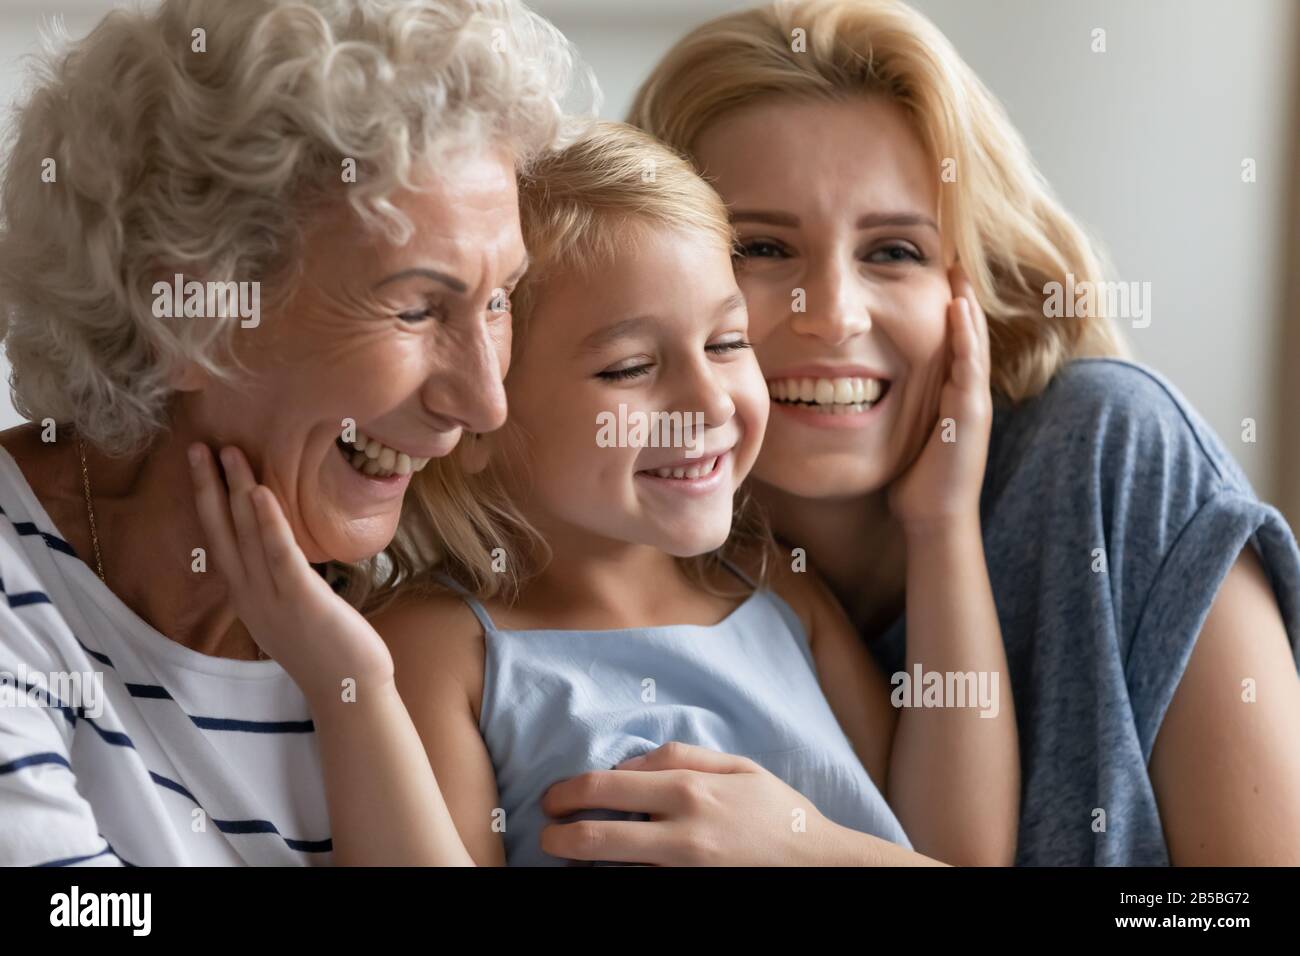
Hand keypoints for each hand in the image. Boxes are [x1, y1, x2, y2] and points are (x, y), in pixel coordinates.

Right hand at [187, 443, 393, 704]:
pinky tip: (260, 492)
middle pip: (222, 531)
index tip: (200, 465)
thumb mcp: (292, 610)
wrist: (350, 690)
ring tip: (230, 452)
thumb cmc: (329, 648)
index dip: (208, 501)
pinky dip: (267, 522)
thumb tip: (280, 549)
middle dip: (209, 486)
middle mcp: (250, 595)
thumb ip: (280, 580)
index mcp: (247, 596)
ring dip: (235, 491)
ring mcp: (271, 598)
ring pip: (246, 536)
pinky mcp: (300, 599)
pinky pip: (278, 555)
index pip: (219, 539)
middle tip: (199, 445)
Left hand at [540, 742, 840, 865]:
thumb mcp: (738, 768)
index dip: (568, 792)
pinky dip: (615, 878)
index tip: (553, 798)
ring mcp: (683, 872)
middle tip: (547, 833)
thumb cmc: (779, 814)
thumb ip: (681, 757)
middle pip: (596, 835)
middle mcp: (682, 834)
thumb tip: (631, 761)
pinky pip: (638, 885)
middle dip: (558, 834)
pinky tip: (609, 871)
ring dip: (582, 861)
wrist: (820, 867)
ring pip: (611, 869)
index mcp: (691, 791)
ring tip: (569, 854)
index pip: (606, 786)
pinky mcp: (686, 893)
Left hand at [887, 264, 991, 534]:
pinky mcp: (971, 412)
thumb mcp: (900, 439)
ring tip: (958, 271)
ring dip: (966, 305)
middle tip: (953, 261)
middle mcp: (966, 395)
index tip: (935, 281)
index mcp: (951, 399)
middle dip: (961, 298)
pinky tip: (958, 308)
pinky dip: (966, 334)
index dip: (947, 314)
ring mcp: (972, 402)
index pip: (951, 346)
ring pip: (972, 342)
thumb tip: (853, 402)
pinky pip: (969, 365)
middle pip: (966, 336)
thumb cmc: (915, 486)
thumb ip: (891, 416)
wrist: (934, 520)